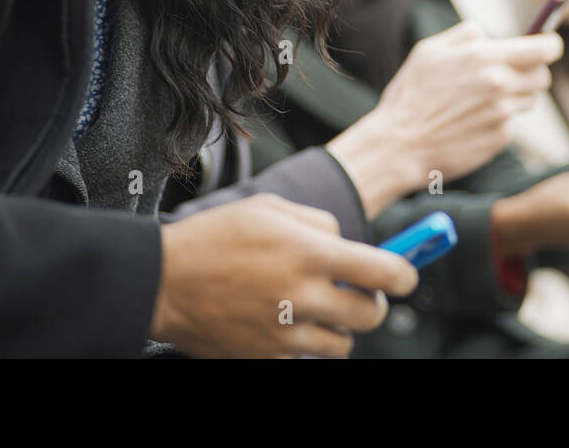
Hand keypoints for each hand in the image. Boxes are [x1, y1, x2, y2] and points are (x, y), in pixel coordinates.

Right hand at [151, 194, 417, 357]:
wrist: (162, 281)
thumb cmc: (215, 238)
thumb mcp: (271, 209)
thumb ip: (319, 223)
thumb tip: (347, 242)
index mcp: (311, 254)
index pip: (387, 273)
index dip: (406, 275)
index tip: (406, 276)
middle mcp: (305, 297)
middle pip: (372, 315)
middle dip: (372, 303)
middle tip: (356, 292)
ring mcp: (286, 334)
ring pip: (343, 344)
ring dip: (339, 328)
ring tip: (314, 308)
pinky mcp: (267, 358)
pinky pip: (306, 360)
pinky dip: (305, 346)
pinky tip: (286, 324)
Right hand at [327, 21, 563, 216]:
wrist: (398, 146)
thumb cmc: (410, 96)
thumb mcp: (429, 51)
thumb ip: (464, 35)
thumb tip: (488, 35)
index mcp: (483, 57)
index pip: (543, 48)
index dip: (549, 45)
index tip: (547, 46)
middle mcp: (499, 85)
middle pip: (542, 76)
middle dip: (530, 73)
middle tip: (509, 75)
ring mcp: (502, 114)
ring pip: (528, 100)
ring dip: (513, 97)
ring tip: (479, 101)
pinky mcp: (500, 139)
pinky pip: (511, 124)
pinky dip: (498, 121)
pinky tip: (471, 122)